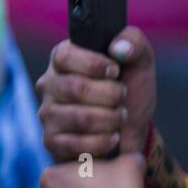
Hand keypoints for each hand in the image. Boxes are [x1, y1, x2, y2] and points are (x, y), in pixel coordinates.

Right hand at [36, 25, 156, 159]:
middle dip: (111, 95)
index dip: (94, 65)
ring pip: (79, 118)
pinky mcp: (51, 141)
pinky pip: (76, 144)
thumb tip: (118, 48)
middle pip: (75, 88)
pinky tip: (113, 136)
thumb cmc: (131, 87)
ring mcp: (47, 114)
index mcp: (64, 58)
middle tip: (122, 96)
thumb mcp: (140, 60)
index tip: (116, 71)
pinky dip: (103, 141)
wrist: (133, 126)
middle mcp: (50, 84)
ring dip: (111, 119)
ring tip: (120, 116)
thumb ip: (134, 42)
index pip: (64, 56)